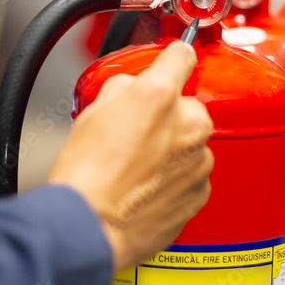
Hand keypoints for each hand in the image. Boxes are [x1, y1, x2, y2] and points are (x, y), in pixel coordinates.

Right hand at [47, 42, 213, 271]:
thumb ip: (123, 88)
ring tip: (134, 166)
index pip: (182, 55)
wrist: (90, 228)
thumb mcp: (92, 112)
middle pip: (185, 106)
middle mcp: (188, 125)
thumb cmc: (86, 176)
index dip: (172, 57)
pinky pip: (190, 174)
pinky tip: (144, 185)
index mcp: (161, 96)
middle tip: (132, 133)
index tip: (173, 60)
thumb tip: (132, 88)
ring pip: (188, 142)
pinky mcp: (199, 193)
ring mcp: (198, 161)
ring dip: (170, 148)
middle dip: (164, 115)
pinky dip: (173, 177)